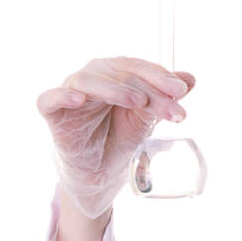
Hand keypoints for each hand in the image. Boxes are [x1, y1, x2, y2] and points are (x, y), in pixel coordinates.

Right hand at [37, 57, 195, 218]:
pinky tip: (79, 100)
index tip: (181, 91)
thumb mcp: (145, 119)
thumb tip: (190, 78)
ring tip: (137, 102)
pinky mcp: (52, 113)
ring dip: (114, 89)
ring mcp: (69, 93)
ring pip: (88, 80)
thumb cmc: (118, 138)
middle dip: (147, 88)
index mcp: (113, 74)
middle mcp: (91, 77)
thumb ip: (164, 98)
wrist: (99, 174)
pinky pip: (51, 99)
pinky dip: (63, 96)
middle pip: (117, 72)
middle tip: (172, 106)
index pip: (136, 67)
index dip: (158, 76)